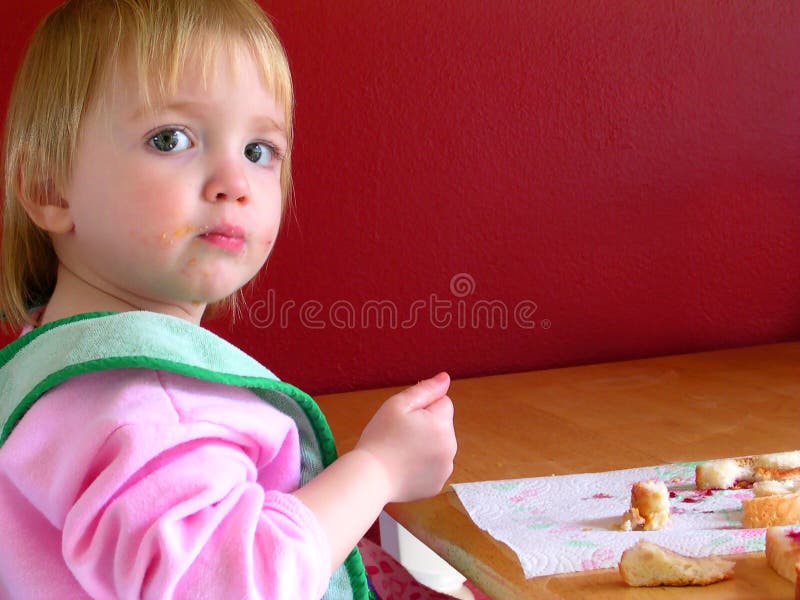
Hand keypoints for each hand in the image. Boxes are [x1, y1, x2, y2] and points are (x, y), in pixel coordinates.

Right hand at [355, 372, 456, 502]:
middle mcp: (450, 448)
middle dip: (426, 426)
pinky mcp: (437, 485)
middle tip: (400, 436)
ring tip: (400, 452)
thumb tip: (445, 378)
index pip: (443, 402)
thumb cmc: (379, 437)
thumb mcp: (398, 404)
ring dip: (426, 445)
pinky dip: (422, 466)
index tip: (405, 419)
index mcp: (442, 425)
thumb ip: (425, 390)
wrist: (369, 478)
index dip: (423, 407)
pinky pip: (434, 467)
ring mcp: (445, 469)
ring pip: (439, 446)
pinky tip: (404, 468)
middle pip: (442, 425)